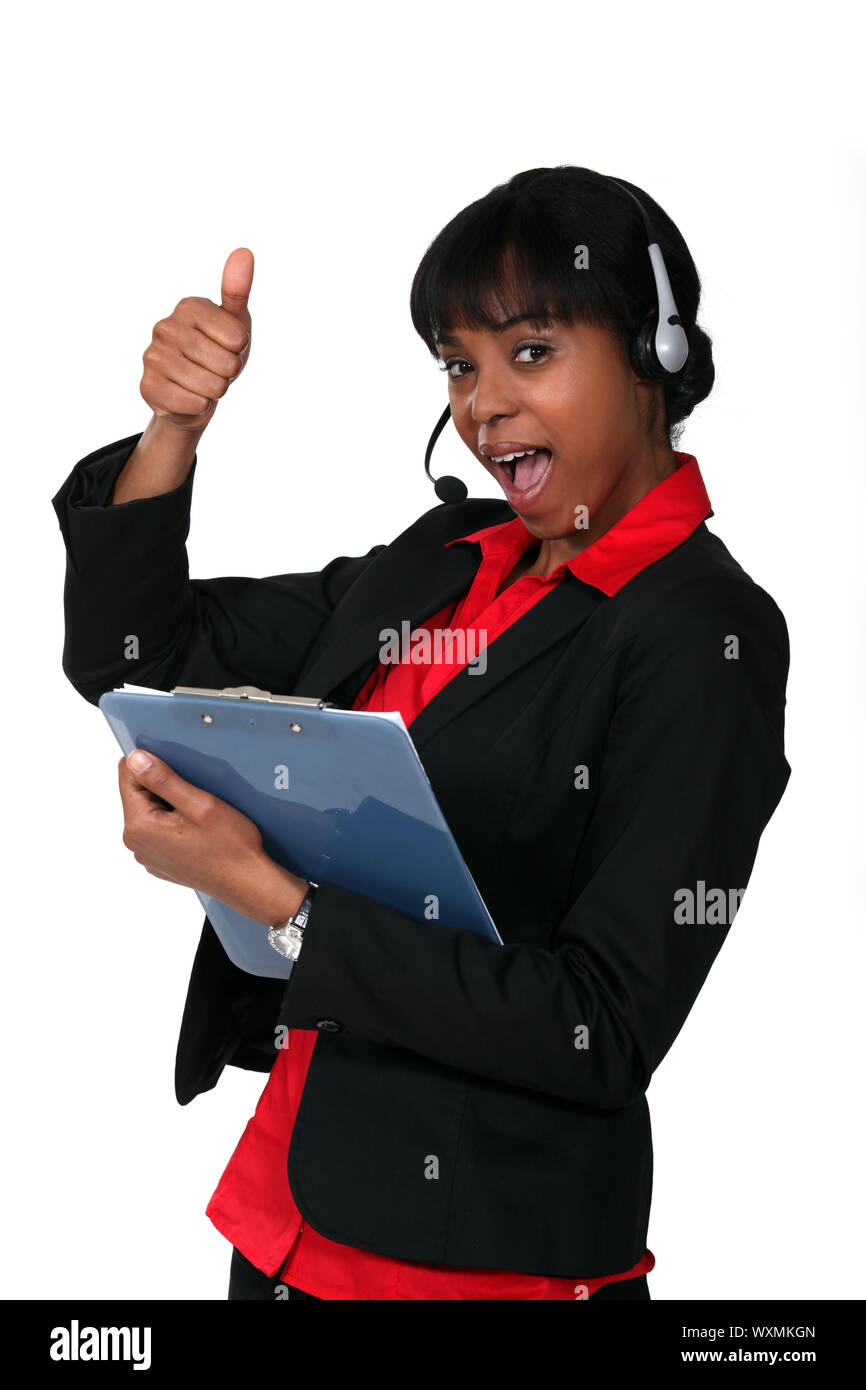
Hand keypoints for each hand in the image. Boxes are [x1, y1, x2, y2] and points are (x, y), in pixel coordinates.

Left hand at [117, 749, 308, 926]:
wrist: (247, 883)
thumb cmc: (230, 847)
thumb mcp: (199, 803)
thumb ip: (162, 779)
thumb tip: (135, 759)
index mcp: (140, 826)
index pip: (128, 777)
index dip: (152, 765)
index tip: (177, 770)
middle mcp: (136, 843)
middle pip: (138, 795)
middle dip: (163, 787)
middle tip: (195, 796)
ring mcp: (148, 855)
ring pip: (150, 812)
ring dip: (170, 805)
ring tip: (199, 815)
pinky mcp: (160, 861)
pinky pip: (159, 831)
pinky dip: (174, 823)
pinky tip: (198, 830)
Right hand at [139, 247, 253, 432]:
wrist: (195, 392)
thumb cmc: (218, 353)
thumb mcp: (235, 323)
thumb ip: (238, 290)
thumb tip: (244, 252)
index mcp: (188, 307)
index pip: (237, 338)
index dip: (239, 351)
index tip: (227, 348)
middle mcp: (165, 327)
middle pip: (225, 363)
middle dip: (229, 374)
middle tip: (215, 369)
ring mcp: (152, 356)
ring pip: (210, 386)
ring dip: (215, 391)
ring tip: (203, 382)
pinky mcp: (148, 386)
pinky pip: (193, 404)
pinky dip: (199, 406)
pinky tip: (189, 396)